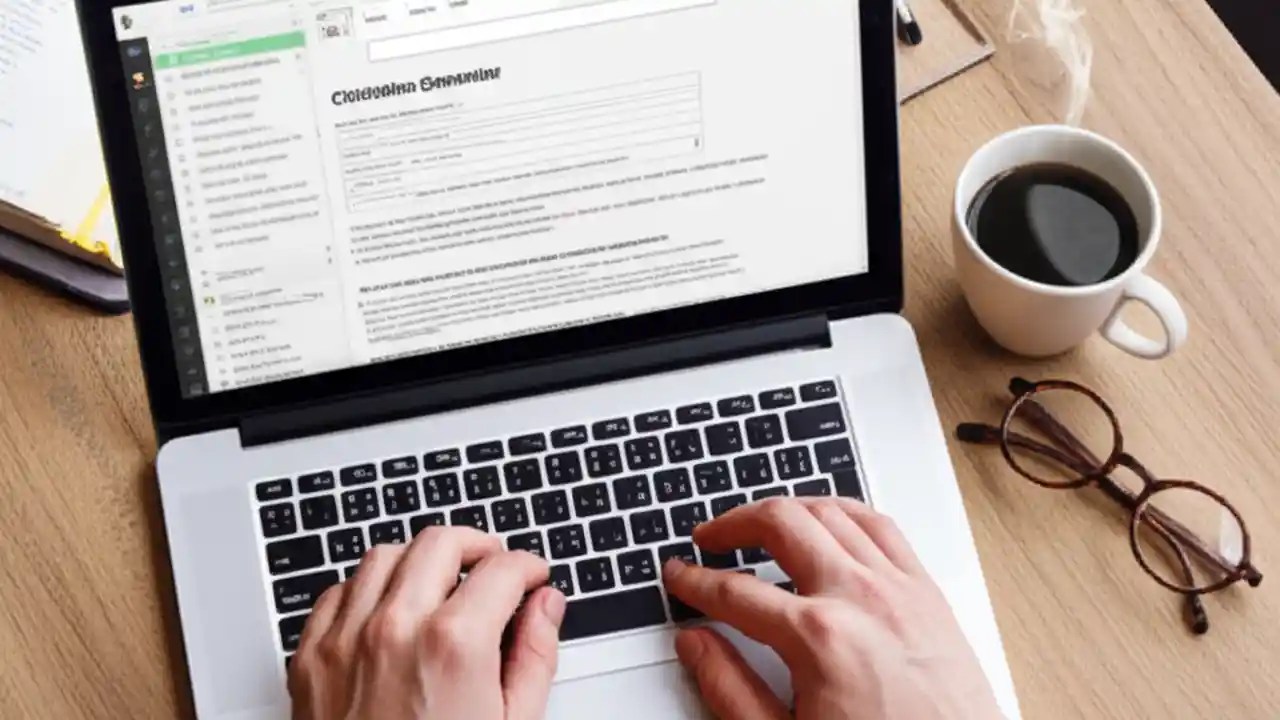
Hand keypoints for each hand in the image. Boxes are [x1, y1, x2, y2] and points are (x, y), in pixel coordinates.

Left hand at [288, 527, 565, 719]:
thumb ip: (535, 657)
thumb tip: (545, 608)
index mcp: (454, 644)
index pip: (503, 568)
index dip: (528, 566)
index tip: (532, 576)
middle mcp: (395, 629)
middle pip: (440, 542)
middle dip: (477, 547)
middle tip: (494, 566)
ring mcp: (345, 641)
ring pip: (383, 556)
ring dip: (420, 561)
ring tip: (442, 583)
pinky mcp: (310, 660)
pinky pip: (337, 593)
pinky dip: (367, 589)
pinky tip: (388, 608)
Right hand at [663, 497, 1000, 719]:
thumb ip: (730, 689)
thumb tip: (696, 645)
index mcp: (818, 638)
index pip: (734, 590)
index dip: (694, 580)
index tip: (679, 575)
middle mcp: (860, 598)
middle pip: (782, 523)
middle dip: (734, 523)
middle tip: (711, 537)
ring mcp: (899, 589)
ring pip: (831, 511)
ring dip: (787, 509)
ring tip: (761, 524)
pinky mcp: (929, 593)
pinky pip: (881, 525)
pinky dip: (845, 512)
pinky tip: (829, 522)